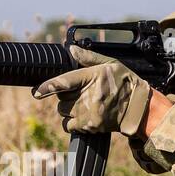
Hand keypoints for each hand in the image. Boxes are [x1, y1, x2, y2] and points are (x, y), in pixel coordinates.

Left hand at [32, 51, 151, 136]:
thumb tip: (71, 50)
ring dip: (67, 107)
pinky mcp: (89, 126)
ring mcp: (88, 112)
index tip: (36, 92)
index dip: (48, 87)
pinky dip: (70, 121)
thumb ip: (89, 57)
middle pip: (61, 96)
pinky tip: (80, 115)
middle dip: (65, 93)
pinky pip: (67, 125)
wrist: (138, 107)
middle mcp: (88, 96)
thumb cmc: (125, 83)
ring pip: (62, 110)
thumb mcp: (110, 64)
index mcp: (92, 77)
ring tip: (82, 103)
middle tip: (79, 91)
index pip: (64, 82)